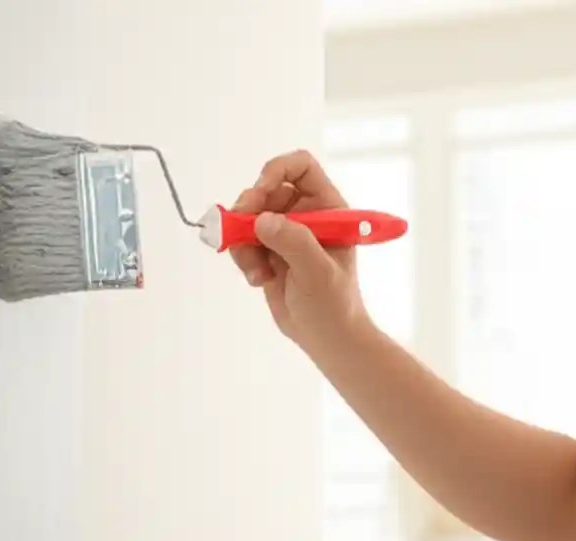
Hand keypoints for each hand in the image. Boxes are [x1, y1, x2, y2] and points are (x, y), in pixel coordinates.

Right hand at [230, 150, 372, 352]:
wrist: (326, 339)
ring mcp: (284, 234)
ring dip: (244, 241)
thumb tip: (263, 220)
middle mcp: (305, 215)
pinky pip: (242, 242)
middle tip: (240, 231)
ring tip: (257, 270)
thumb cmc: (335, 305)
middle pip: (266, 190)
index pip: (301, 167)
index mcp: (327, 208)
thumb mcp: (318, 272)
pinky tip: (259, 279)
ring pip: (249, 218)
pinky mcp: (268, 254)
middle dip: (250, 210)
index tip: (259, 191)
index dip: (277, 170)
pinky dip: (243, 258)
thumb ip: (293, 242)